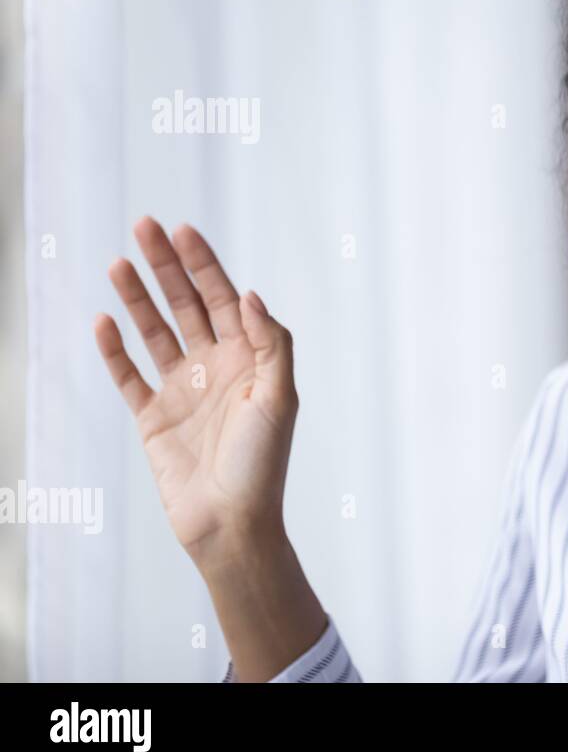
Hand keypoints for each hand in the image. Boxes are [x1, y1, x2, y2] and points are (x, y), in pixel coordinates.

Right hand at [93, 217, 298, 567]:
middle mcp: (216, 367)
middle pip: (186, 305)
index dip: (204, 265)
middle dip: (167, 266)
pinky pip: (129, 375)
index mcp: (250, 359)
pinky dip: (115, 349)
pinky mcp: (153, 418)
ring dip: (138, 298)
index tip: (183, 231)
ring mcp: (183, 390)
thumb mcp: (280, 397)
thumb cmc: (264, 463)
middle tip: (143, 227)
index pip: (224, 299)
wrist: (232, 524)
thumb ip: (271, 343)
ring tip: (118, 262)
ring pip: (155, 332)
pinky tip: (103, 320)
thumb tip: (250, 294)